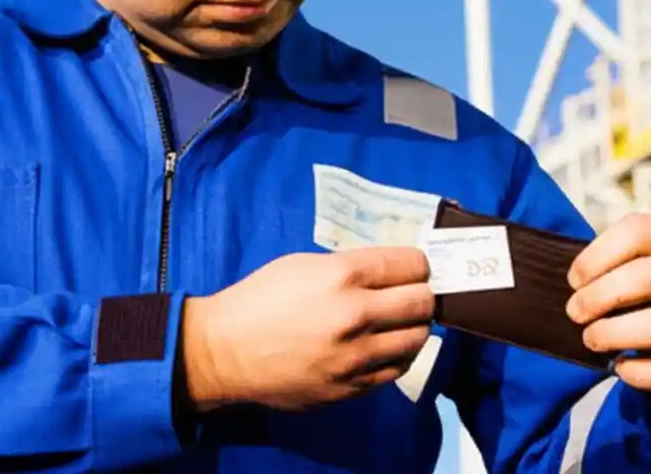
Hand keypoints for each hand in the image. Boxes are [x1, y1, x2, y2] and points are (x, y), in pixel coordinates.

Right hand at [181, 247, 434, 411]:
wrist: (226, 352)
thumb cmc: (260, 299)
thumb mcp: (303, 265)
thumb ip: (350, 267)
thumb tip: (391, 273)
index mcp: (343, 275)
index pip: (411, 265)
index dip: (418, 264)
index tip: (414, 269)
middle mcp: (357, 314)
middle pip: (423, 302)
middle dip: (423, 294)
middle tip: (413, 294)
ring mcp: (357, 356)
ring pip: (418, 338)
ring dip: (414, 327)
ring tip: (400, 322)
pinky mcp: (352, 386)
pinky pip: (396, 369)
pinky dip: (397, 355)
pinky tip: (383, 347)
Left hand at [565, 214, 650, 426]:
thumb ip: (619, 268)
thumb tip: (573, 284)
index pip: (640, 231)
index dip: (597, 255)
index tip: (574, 280)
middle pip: (649, 276)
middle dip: (600, 296)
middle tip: (575, 313)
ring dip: (615, 334)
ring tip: (592, 340)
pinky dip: (637, 372)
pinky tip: (622, 369)